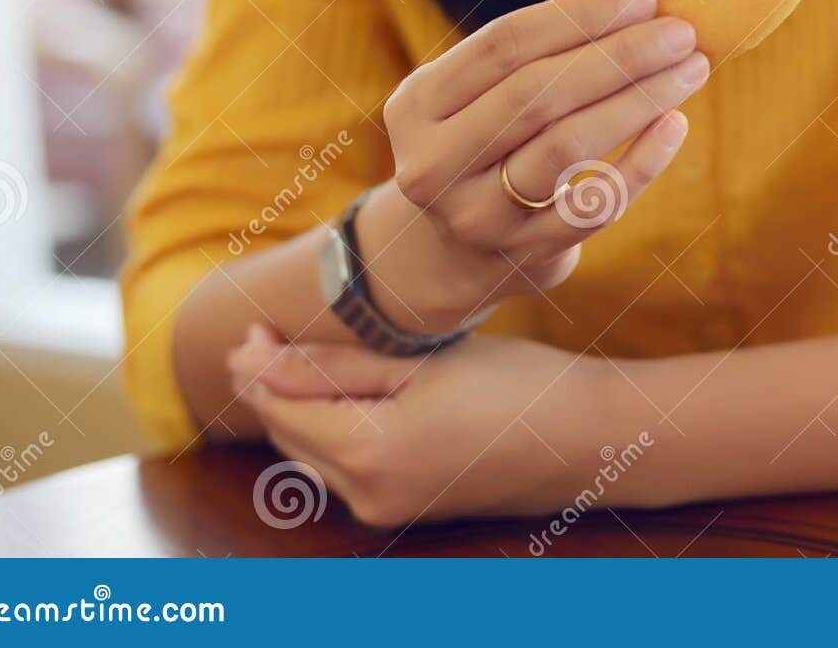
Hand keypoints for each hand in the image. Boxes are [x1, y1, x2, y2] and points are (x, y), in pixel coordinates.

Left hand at [229, 326, 630, 525]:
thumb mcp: (421, 362)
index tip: (249, 328)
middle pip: (290, 438)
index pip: (283, 410)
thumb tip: (257, 361)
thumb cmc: (515, 385)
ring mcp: (387, 510)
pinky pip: (343, 471)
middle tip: (262, 337)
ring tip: (295, 361)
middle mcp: (369, 496)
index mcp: (371, 454)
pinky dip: (330, 433)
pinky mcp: (406, 510)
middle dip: (271, 389)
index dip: (258, 369)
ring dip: (298, 412)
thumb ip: (335, 365)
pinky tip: (342, 397)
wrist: (588, 437)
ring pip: (312, 458)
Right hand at [360, 0, 707, 333]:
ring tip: (690, 69)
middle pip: (538, 93)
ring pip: (568, 146)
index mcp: (417, 104)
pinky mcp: (526, 254)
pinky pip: (596, 203)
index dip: (578, 17)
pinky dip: (643, 161)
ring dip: (638, 100)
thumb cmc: (486, 143)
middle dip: (619, 55)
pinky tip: (675, 124)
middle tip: (680, 32)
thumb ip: (532, 56)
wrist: (455, 251)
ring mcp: (478, 215)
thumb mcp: (476, 98)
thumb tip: (632, 3)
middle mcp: (435, 162)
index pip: (504, 45)